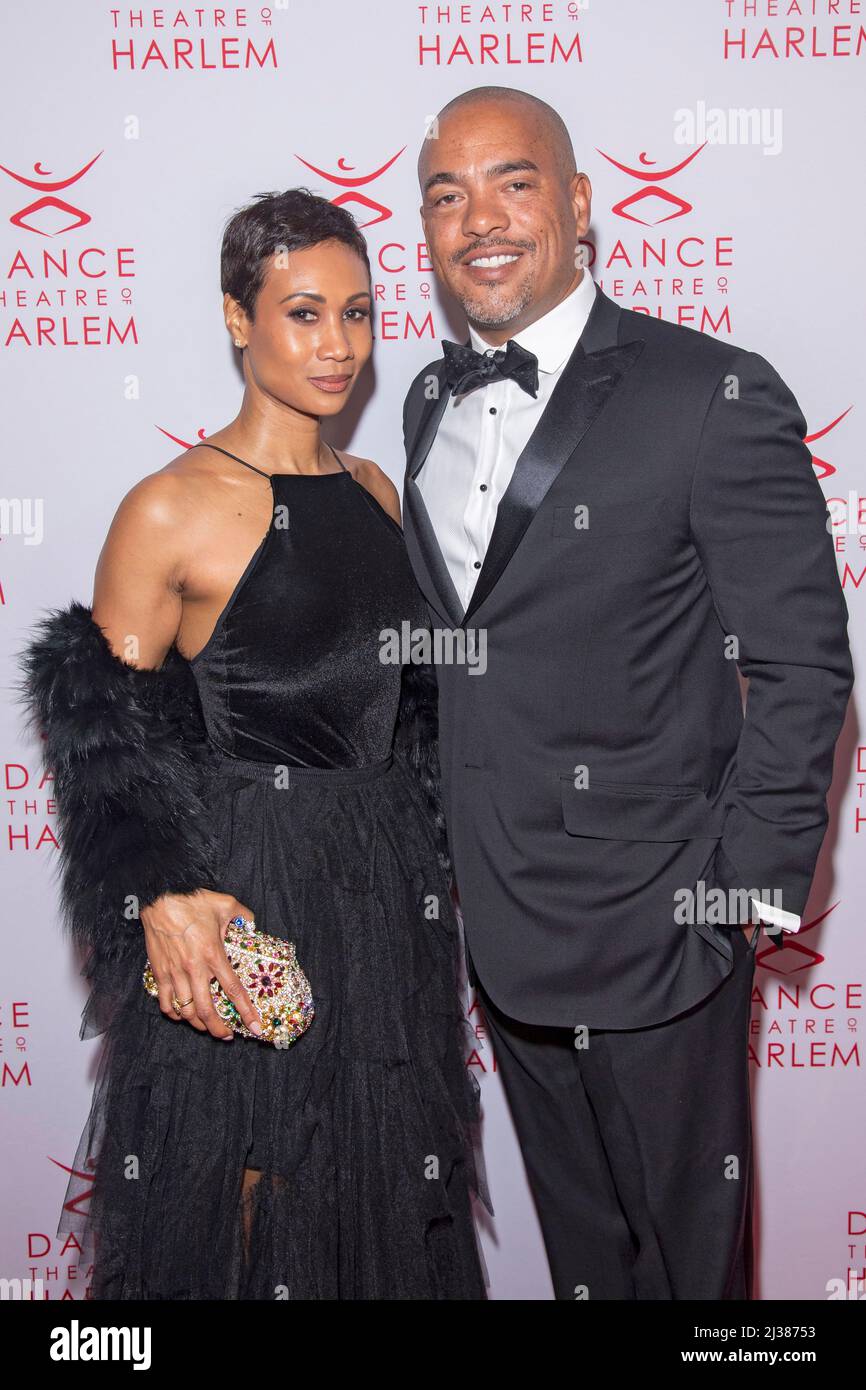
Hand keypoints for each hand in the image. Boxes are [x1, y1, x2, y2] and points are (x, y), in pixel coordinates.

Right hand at [141, 889, 263, 1039]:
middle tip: (227, 1035)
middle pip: (207, 1010)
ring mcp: (175, 973)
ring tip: (207, 1026)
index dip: (246, 1012)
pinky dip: (174, 1013)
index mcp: (214, 954)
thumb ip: (242, 915)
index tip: (255, 1026)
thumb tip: (251, 924)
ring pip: (186, 1011)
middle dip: (218, 1028)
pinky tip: (182, 1014)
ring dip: (198, 1024)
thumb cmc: (191, 899)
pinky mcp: (159, 972)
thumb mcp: (225, 904)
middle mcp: (195, 968)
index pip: (233, 990)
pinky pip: (166, 1002)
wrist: (159, 896)